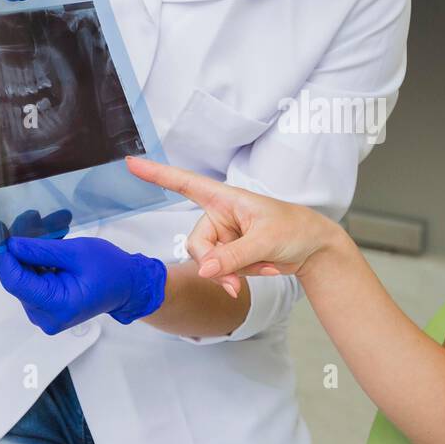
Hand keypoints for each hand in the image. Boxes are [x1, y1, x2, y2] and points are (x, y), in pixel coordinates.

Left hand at [0, 211, 166, 334]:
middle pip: (20, 274)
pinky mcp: (47, 304)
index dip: (2, 254)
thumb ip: (41, 250)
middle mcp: (45, 315)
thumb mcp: (77, 253)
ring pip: (26, 273)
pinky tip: (53, 237)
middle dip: (24, 243)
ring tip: (52, 223)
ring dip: (35, 246)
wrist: (130, 285)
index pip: (15, 280)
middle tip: (32, 216)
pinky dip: (41, 256)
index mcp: (56, 306)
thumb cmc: (111, 270)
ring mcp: (44, 312)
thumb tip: (11, 244)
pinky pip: (35, 276)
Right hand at [125, 156, 344, 297]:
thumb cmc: (294, 229)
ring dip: (233, 273)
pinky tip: (265, 267)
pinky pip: (223, 271)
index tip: (131, 163)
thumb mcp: (265, 240)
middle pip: (197, 245)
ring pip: (209, 263)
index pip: (185, 183)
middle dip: (216, 265)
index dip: (157, 174)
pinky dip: (242, 275)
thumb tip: (205, 270)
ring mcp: (224, 237)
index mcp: (225, 198)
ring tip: (263, 267)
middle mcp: (219, 216)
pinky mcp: (231, 254)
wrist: (313, 247)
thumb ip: (233, 256)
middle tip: (235, 280)